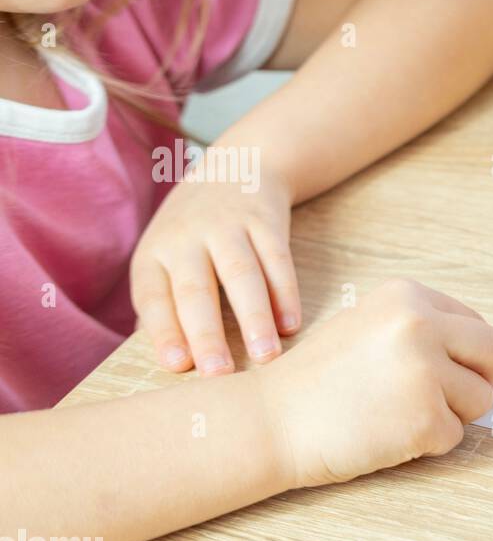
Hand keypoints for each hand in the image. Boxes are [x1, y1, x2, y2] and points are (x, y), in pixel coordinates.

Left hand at [130, 171, 300, 374]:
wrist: (238, 167)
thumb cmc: (195, 232)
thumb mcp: (166, 258)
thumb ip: (165, 304)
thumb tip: (170, 360)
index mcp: (154, 254)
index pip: (154, 297)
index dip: (165, 331)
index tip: (178, 365)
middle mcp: (185, 237)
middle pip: (196, 290)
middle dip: (207, 334)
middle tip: (219, 373)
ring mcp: (226, 225)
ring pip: (240, 275)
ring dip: (254, 318)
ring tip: (266, 356)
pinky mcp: (264, 220)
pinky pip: (277, 259)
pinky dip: (285, 293)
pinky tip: (291, 324)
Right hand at [259, 279, 492, 487]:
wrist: (271, 421)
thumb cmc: (318, 381)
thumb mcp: (368, 328)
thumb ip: (425, 332)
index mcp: (407, 297)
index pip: (476, 324)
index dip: (482, 356)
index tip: (486, 376)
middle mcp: (420, 324)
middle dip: (483, 381)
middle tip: (453, 402)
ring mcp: (424, 370)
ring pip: (480, 399)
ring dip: (452, 416)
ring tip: (399, 414)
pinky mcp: (425, 417)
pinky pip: (455, 436)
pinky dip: (430, 444)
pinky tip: (389, 434)